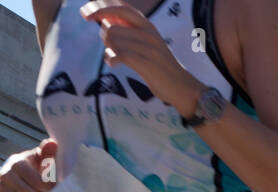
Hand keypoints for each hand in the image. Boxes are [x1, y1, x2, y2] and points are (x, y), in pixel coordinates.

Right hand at [0, 140, 57, 191]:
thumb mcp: (40, 156)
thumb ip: (47, 152)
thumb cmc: (33, 165)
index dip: (50, 187)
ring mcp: (0, 188)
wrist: (15, 174)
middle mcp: (5, 175)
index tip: (57, 188)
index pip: (37, 181)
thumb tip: (53, 143)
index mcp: (17, 163)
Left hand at [82, 1, 203, 113]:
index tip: (85, 14)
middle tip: (111, 47)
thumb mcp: (147, 42)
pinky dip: (112, 59)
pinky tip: (114, 64)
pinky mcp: (147, 63)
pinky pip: (118, 55)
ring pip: (113, 41)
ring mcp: (149, 48)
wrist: (183, 87)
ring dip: (110, 50)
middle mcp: (149, 33)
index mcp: (148, 25)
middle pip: (111, 27)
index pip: (119, 8)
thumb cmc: (160, 66)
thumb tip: (104, 20)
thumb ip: (129, 30)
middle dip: (105, 37)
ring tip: (117, 57)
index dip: (99, 8)